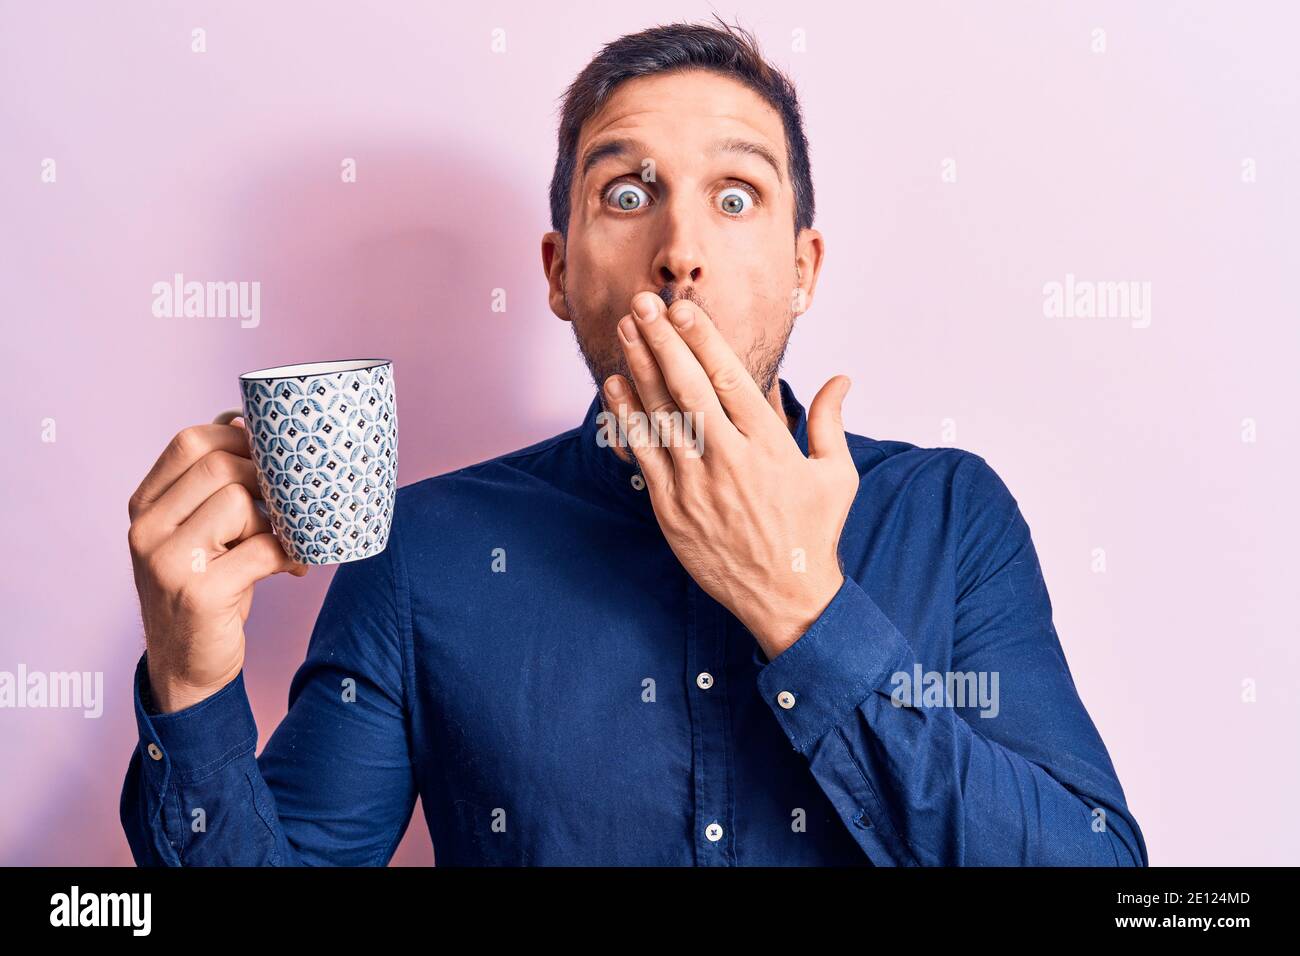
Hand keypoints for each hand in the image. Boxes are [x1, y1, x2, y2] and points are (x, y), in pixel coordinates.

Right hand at [127, 417, 308, 712]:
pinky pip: (262, 550)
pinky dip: (289, 554)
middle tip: (291, 501)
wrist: (187, 668)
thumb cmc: (206, 588)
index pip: (190, 441)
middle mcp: (146, 529)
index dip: (241, 438)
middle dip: (267, 477)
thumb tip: (246, 421)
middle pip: (220, 464)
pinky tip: (294, 567)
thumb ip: (211, 484)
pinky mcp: (198, 594)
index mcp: (145, 506)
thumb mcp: (197, 531)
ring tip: (287, 541)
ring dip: (278, 519)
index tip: (273, 456)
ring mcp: (167, 562)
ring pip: (239, 502)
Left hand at [604, 291, 858, 659]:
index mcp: (770, 445)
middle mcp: (730, 460)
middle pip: (688, 388)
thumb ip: (831, 421)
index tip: (682, 308)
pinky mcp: (671, 510)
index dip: (702, 339)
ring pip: (661, 416)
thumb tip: (841, 377)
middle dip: (663, 340)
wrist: (787, 598)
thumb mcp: (836, 475)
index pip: (729, 379)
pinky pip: (643, 455)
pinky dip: (627, 419)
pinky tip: (615, 387)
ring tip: (626, 330)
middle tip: (643, 303)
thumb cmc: (813, 533)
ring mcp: (696, 485)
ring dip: (639, 369)